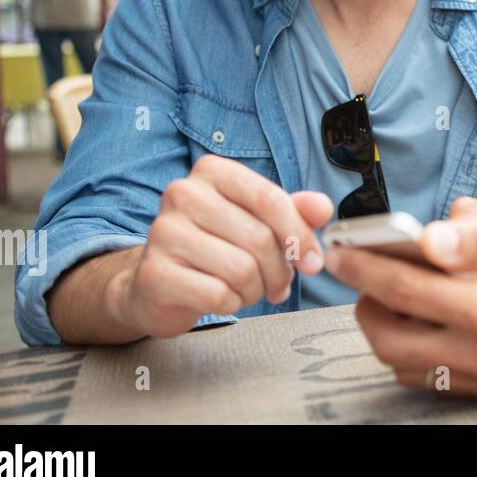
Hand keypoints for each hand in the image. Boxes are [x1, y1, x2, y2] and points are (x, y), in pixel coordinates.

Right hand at [110, 154, 333, 338]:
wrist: (157, 283)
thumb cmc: (215, 245)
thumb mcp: (257, 220)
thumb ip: (293, 211)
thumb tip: (322, 207)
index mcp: (212, 172)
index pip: (270, 199)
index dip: (300, 234)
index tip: (314, 261)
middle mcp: (183, 193)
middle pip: (259, 238)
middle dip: (280, 270)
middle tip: (279, 284)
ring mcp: (163, 232)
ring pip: (242, 269)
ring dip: (256, 289)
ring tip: (249, 289)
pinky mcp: (154, 272)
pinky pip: (218, 295)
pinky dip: (232, 304)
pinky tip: (223, 298)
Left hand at [325, 218, 476, 398]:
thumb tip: (430, 233)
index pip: (401, 288)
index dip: (362, 266)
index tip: (341, 248)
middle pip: (389, 339)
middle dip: (364, 305)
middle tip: (363, 275)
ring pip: (406, 366)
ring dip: (387, 331)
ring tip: (390, 297)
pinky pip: (435, 379)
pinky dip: (415, 353)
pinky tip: (427, 323)